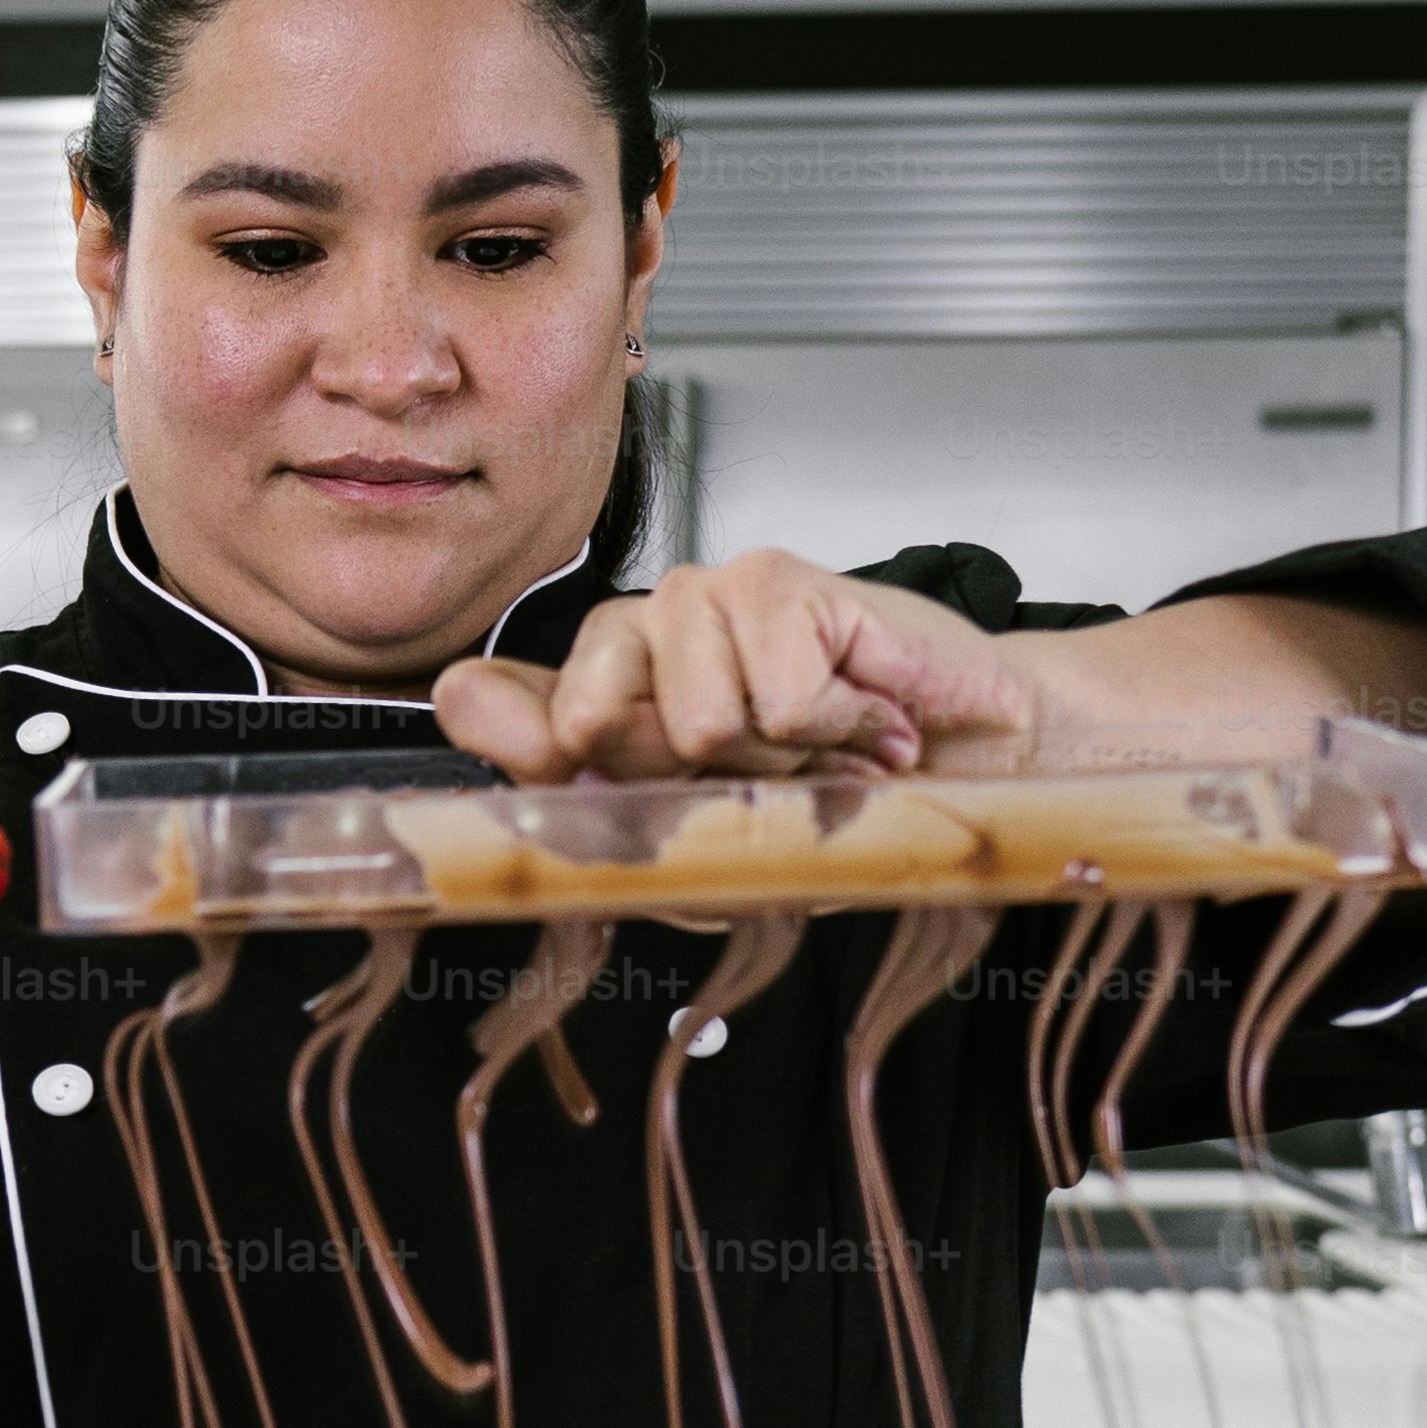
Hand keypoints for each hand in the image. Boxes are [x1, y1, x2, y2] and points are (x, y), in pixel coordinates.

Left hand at [429, 550, 1040, 784]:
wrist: (971, 769)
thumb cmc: (837, 807)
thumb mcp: (700, 848)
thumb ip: (572, 787)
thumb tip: (455, 696)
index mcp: (598, 697)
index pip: (496, 711)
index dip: (548, 765)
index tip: (616, 788)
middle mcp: (637, 635)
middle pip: (593, 727)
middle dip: (696, 787)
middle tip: (768, 781)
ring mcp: (705, 597)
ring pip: (696, 720)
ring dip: (781, 762)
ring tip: (824, 748)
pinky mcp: (777, 579)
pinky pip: (777, 695)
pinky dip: (836, 732)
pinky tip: (863, 716)